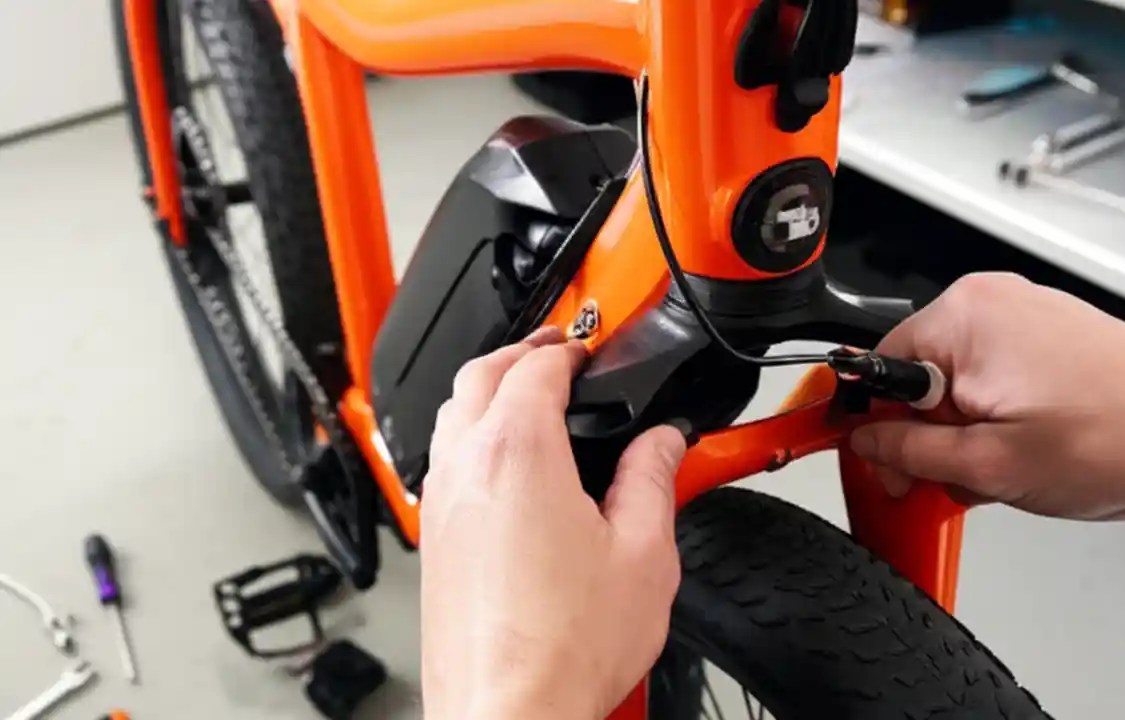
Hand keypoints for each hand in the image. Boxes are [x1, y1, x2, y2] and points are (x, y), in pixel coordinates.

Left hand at [419, 327, 686, 719]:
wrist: (508, 714)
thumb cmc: (564, 648)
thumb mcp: (643, 553)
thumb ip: (652, 480)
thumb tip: (662, 442)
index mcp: (518, 453)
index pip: (538, 368)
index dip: (570, 349)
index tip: (590, 350)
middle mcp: (465, 468)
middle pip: (478, 375)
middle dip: (519, 352)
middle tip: (554, 352)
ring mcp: (440, 505)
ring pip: (449, 415)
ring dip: (486, 391)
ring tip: (526, 396)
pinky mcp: (432, 541)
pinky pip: (443, 463)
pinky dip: (469, 439)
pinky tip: (502, 465)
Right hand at [849, 273, 1124, 519]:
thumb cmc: (1122, 442)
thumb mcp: (989, 464)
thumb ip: (910, 451)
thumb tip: (867, 443)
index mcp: (967, 317)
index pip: (879, 367)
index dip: (873, 425)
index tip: (874, 462)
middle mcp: (994, 303)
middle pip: (917, 376)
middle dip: (921, 436)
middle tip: (938, 483)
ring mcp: (1027, 316)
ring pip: (956, 383)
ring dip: (960, 436)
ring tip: (995, 476)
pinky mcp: (1052, 337)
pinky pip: (994, 379)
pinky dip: (992, 421)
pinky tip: (1015, 459)